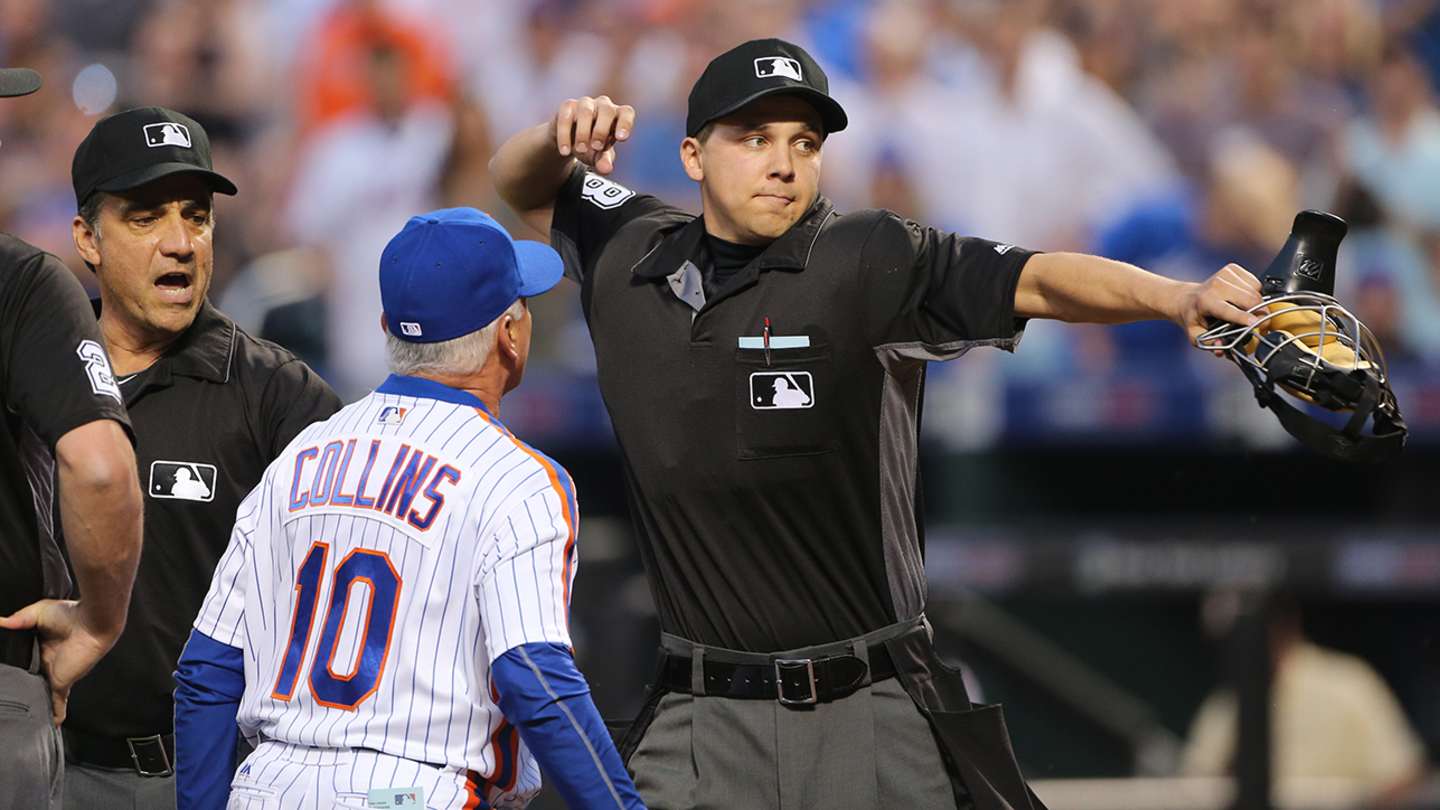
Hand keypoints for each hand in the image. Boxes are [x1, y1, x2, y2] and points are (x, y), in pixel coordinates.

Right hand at [0, 599, 118, 723]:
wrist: (92, 622)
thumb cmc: (71, 614)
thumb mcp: (38, 613)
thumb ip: (18, 619)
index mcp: (42, 648)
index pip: (27, 663)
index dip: (19, 669)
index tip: (7, 678)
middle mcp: (47, 664)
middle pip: (33, 681)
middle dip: (25, 690)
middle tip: (9, 702)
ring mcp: (55, 675)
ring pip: (42, 695)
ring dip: (36, 704)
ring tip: (23, 719)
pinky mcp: (62, 683)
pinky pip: (57, 704)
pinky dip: (54, 715)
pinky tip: (50, 727)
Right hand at [553, 95, 634, 174]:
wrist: (569, 142)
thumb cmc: (592, 146)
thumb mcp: (599, 156)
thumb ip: (604, 161)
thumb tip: (606, 169)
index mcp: (617, 115)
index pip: (626, 113)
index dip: (626, 123)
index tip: (621, 138)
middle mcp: (603, 105)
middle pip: (607, 111)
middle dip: (602, 130)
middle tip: (596, 147)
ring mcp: (585, 103)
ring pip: (586, 112)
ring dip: (583, 132)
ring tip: (581, 150)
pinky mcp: (567, 106)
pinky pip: (566, 117)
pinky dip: (565, 135)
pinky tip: (565, 151)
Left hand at [1174, 263, 1262, 345]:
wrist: (1187, 299)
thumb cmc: (1194, 318)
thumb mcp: (1196, 336)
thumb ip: (1210, 344)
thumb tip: (1222, 351)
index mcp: (1206, 302)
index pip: (1229, 311)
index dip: (1245, 318)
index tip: (1258, 324)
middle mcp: (1215, 285)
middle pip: (1251, 300)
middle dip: (1261, 314)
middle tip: (1262, 325)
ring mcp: (1225, 274)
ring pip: (1256, 291)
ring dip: (1257, 304)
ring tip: (1244, 310)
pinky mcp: (1233, 268)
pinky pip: (1256, 283)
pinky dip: (1254, 292)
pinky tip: (1241, 298)